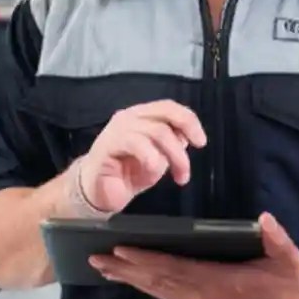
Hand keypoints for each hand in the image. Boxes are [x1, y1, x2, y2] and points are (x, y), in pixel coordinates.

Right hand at [79, 100, 206, 213]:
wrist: (98, 192)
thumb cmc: (126, 173)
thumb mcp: (158, 157)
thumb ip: (172, 144)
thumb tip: (188, 137)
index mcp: (142, 116)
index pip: (169, 107)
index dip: (189, 120)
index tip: (200, 141)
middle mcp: (130, 117)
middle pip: (166, 114)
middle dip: (184, 140)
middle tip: (187, 166)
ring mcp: (118, 129)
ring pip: (157, 131)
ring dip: (173, 156)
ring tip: (176, 176)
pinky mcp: (108, 144)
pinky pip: (137, 144)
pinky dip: (151, 159)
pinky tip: (152, 171)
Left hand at [89, 213, 298, 298]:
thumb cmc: (287, 283)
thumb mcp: (288, 259)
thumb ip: (277, 239)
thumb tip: (266, 219)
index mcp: (219, 283)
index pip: (174, 269)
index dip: (146, 260)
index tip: (120, 250)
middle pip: (157, 282)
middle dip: (126, 269)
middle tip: (95, 258)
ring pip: (158, 292)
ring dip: (130, 279)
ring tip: (104, 267)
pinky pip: (166, 298)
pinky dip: (146, 286)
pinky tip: (132, 278)